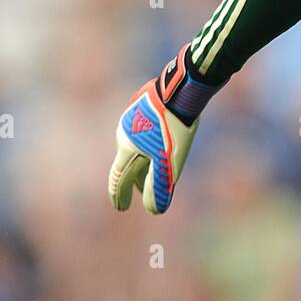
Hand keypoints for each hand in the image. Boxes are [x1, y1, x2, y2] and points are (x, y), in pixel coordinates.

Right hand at [107, 45, 208, 214]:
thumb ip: (158, 186)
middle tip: (136, 193)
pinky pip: (144, 128)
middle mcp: (124, 130)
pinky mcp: (144, 103)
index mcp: (126, 146)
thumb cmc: (174, 128)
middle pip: (127, 161)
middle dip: (132, 180)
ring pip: (135, 143)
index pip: (119, 177)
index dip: (120, 195)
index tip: (121, 207)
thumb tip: (154, 210)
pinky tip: (158, 138)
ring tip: (148, 167)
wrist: (181, 89)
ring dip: (140, 159)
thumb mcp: (168, 162)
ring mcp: (132, 115)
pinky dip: (148, 140)